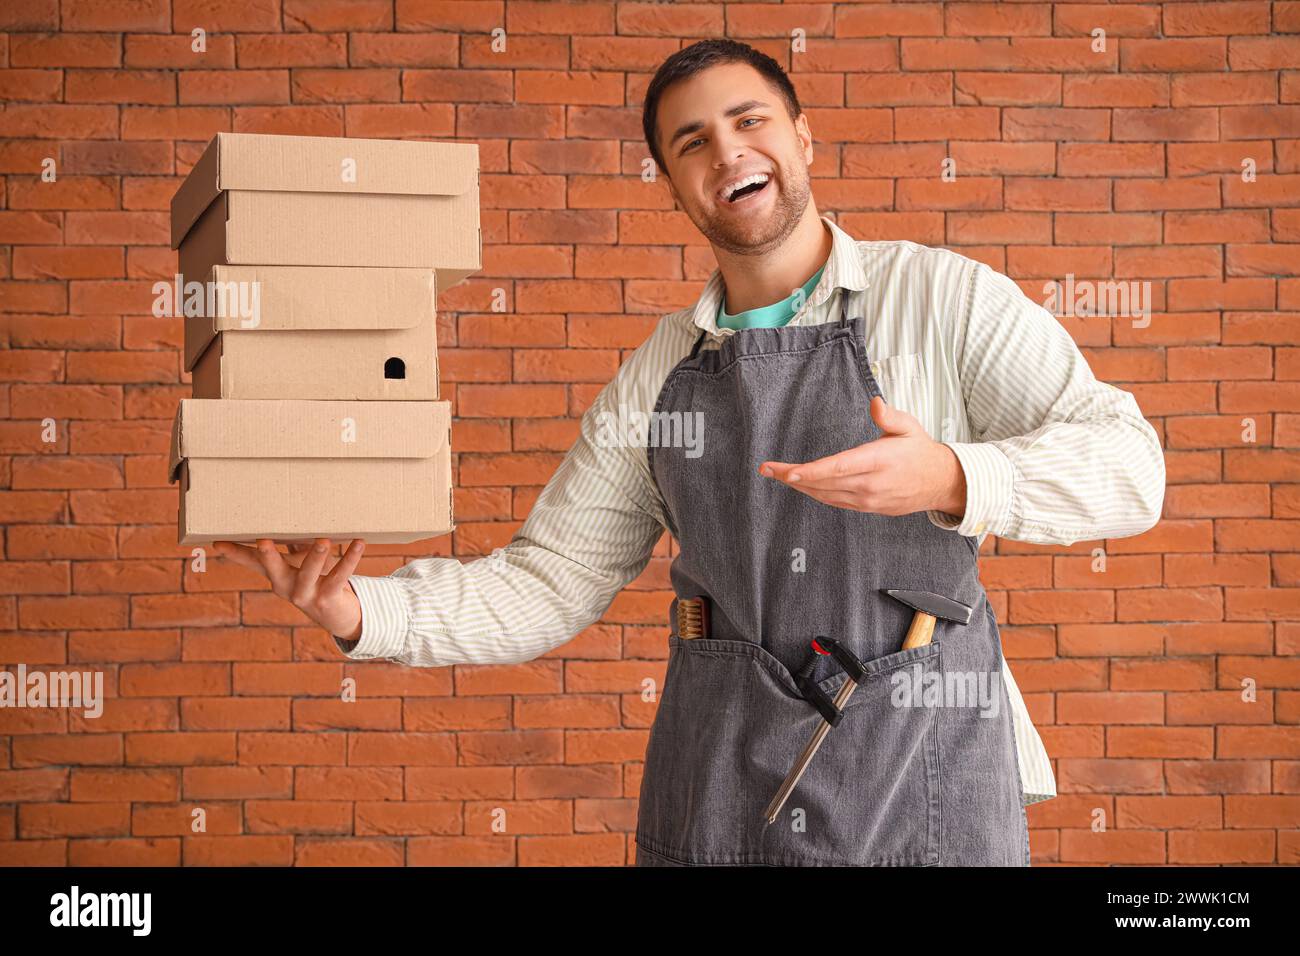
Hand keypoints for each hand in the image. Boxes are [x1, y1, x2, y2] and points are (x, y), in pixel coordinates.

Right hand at [212, 537, 366, 641]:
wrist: (339, 615)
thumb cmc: (318, 578)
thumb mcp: (302, 560)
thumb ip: (295, 542)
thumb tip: (290, 513)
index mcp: (276, 574)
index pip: (252, 562)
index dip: (235, 553)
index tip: (216, 543)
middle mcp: (286, 586)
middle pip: (273, 569)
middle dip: (267, 556)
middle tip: (262, 541)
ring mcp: (306, 594)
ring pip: (308, 573)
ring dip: (316, 556)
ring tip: (323, 541)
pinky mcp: (327, 598)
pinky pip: (339, 576)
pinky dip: (350, 559)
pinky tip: (358, 543)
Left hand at [758, 396, 966, 516]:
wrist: (940, 482)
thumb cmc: (920, 451)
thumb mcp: (909, 426)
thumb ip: (889, 415)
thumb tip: (875, 403)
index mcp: (878, 460)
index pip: (838, 467)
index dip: (811, 472)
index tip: (788, 473)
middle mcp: (869, 484)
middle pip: (823, 483)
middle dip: (792, 477)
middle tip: (766, 469)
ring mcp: (867, 499)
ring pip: (825, 495)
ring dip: (799, 486)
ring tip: (777, 475)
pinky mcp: (866, 507)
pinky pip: (834, 502)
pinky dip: (815, 493)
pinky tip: (801, 486)